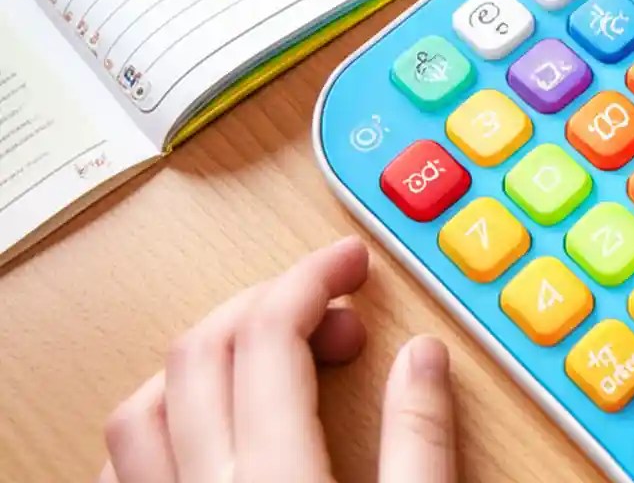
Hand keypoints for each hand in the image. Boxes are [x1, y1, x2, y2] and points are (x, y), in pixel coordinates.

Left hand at [100, 238, 456, 482]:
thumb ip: (421, 440)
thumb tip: (424, 357)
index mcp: (275, 476)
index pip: (270, 336)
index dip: (311, 279)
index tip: (348, 263)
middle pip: (201, 353)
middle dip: (267, 303)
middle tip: (329, 307)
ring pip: (142, 408)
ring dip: (199, 360)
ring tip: (259, 356)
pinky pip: (118, 470)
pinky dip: (154, 428)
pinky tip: (197, 429)